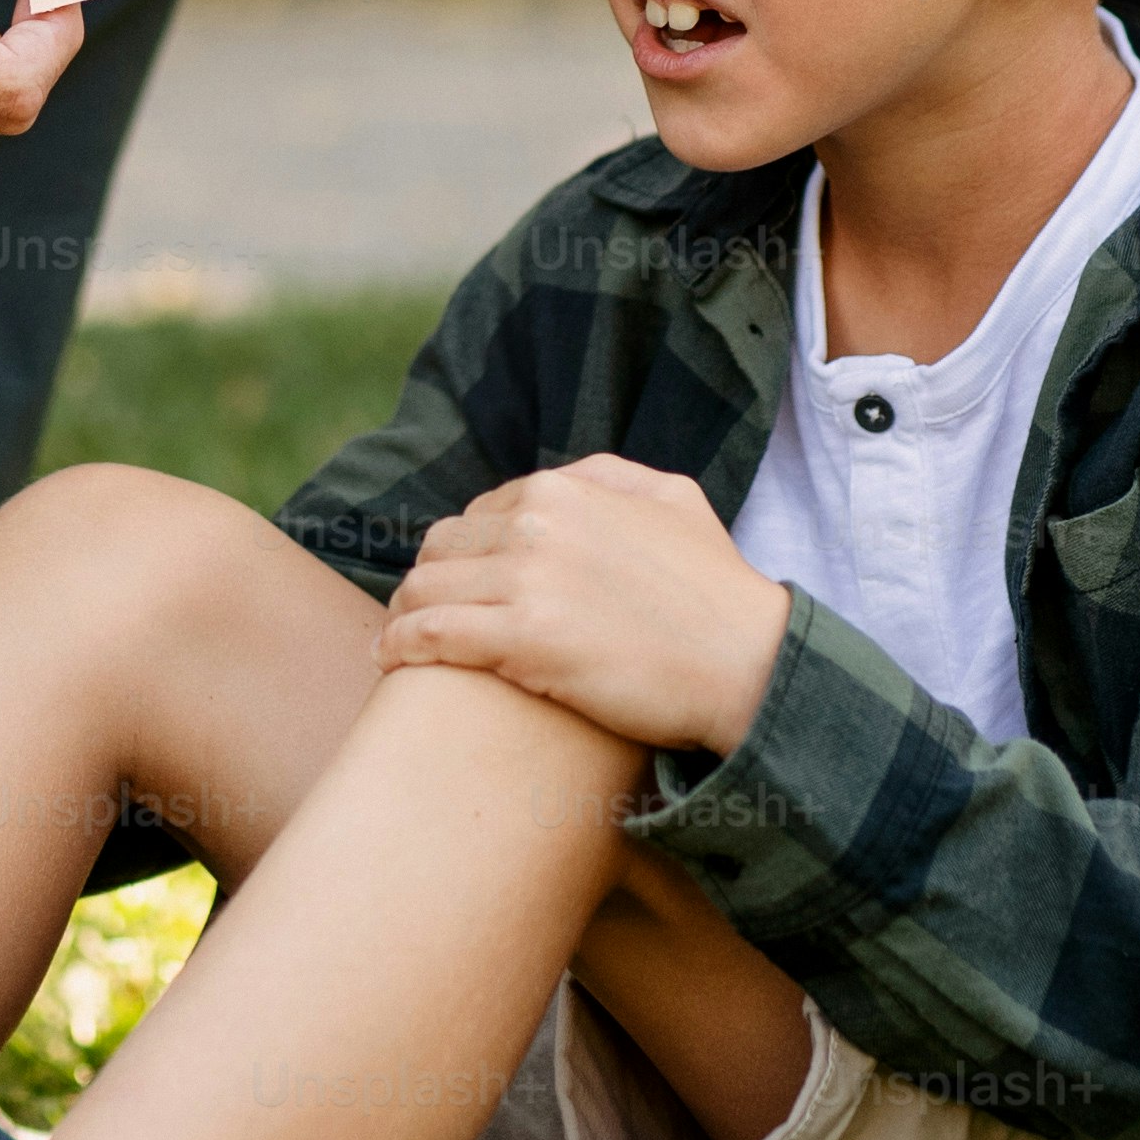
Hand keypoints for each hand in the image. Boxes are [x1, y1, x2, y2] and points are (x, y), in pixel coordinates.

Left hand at [376, 455, 793, 757]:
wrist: (749, 663)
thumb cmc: (718, 590)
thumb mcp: (672, 499)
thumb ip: (609, 477)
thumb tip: (565, 478)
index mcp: (564, 488)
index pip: (480, 513)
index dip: (465, 552)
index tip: (458, 582)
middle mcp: (536, 523)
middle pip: (442, 546)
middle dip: (428, 579)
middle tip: (419, 615)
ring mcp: (526, 580)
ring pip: (425, 588)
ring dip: (402, 614)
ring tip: (396, 640)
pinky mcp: (523, 639)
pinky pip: (432, 634)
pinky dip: (400, 644)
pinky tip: (390, 660)